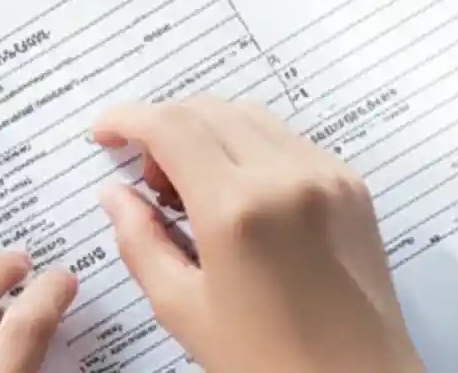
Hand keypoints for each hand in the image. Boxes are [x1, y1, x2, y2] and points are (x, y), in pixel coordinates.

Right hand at [94, 95, 422, 372]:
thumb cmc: (268, 363)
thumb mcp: (184, 309)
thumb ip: (140, 242)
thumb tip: (115, 194)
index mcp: (238, 209)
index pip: (171, 126)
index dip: (128, 119)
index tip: (106, 133)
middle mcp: (286, 176)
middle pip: (208, 109)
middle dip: (165, 128)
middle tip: (151, 183)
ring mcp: (326, 174)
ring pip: (249, 115)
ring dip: (208, 133)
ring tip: (195, 194)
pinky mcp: (352, 184)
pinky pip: (288, 139)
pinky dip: (251, 149)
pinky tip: (242, 197)